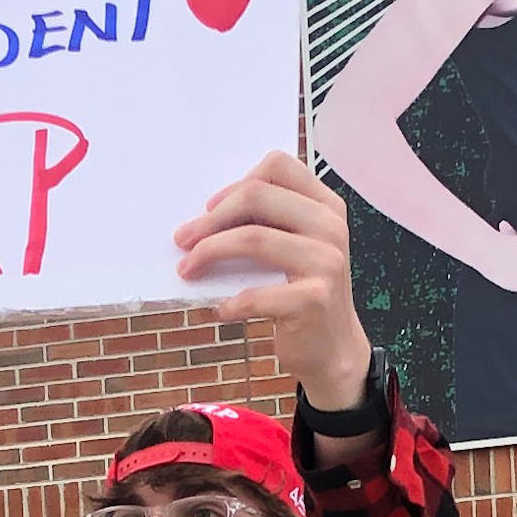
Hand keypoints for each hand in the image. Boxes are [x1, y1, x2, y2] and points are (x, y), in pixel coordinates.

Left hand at [177, 152, 374, 412]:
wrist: (333, 349)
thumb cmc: (301, 293)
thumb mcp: (295, 248)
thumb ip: (267, 224)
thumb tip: (203, 217)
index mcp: (326, 206)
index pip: (277, 167)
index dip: (236, 184)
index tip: (209, 208)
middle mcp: (330, 227)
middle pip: (257, 196)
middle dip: (211, 218)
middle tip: (183, 239)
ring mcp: (327, 262)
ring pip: (252, 238)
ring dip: (209, 252)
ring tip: (188, 269)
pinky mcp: (316, 299)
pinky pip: (256, 294)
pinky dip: (230, 303)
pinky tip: (222, 310)